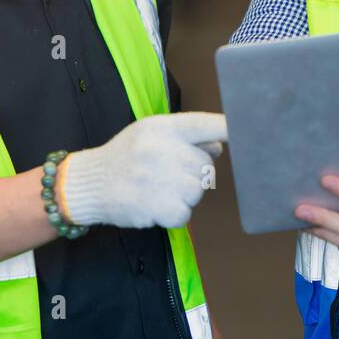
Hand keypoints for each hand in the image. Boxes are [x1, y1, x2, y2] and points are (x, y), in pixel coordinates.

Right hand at [62, 112, 226, 228]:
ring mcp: (158, 177)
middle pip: (205, 166)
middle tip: (169, 176)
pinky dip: (175, 214)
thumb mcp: (150, 135)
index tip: (249, 130)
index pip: (204, 124)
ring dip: (185, 195)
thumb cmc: (125, 157)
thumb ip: (185, 138)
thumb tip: (220, 145)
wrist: (89, 183)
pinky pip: (185, 213)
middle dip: (194, 174)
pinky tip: (157, 205)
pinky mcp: (155, 205)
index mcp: (162, 127)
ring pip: (197, 190)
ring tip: (160, 190)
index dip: (228, 128)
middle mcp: (161, 149)